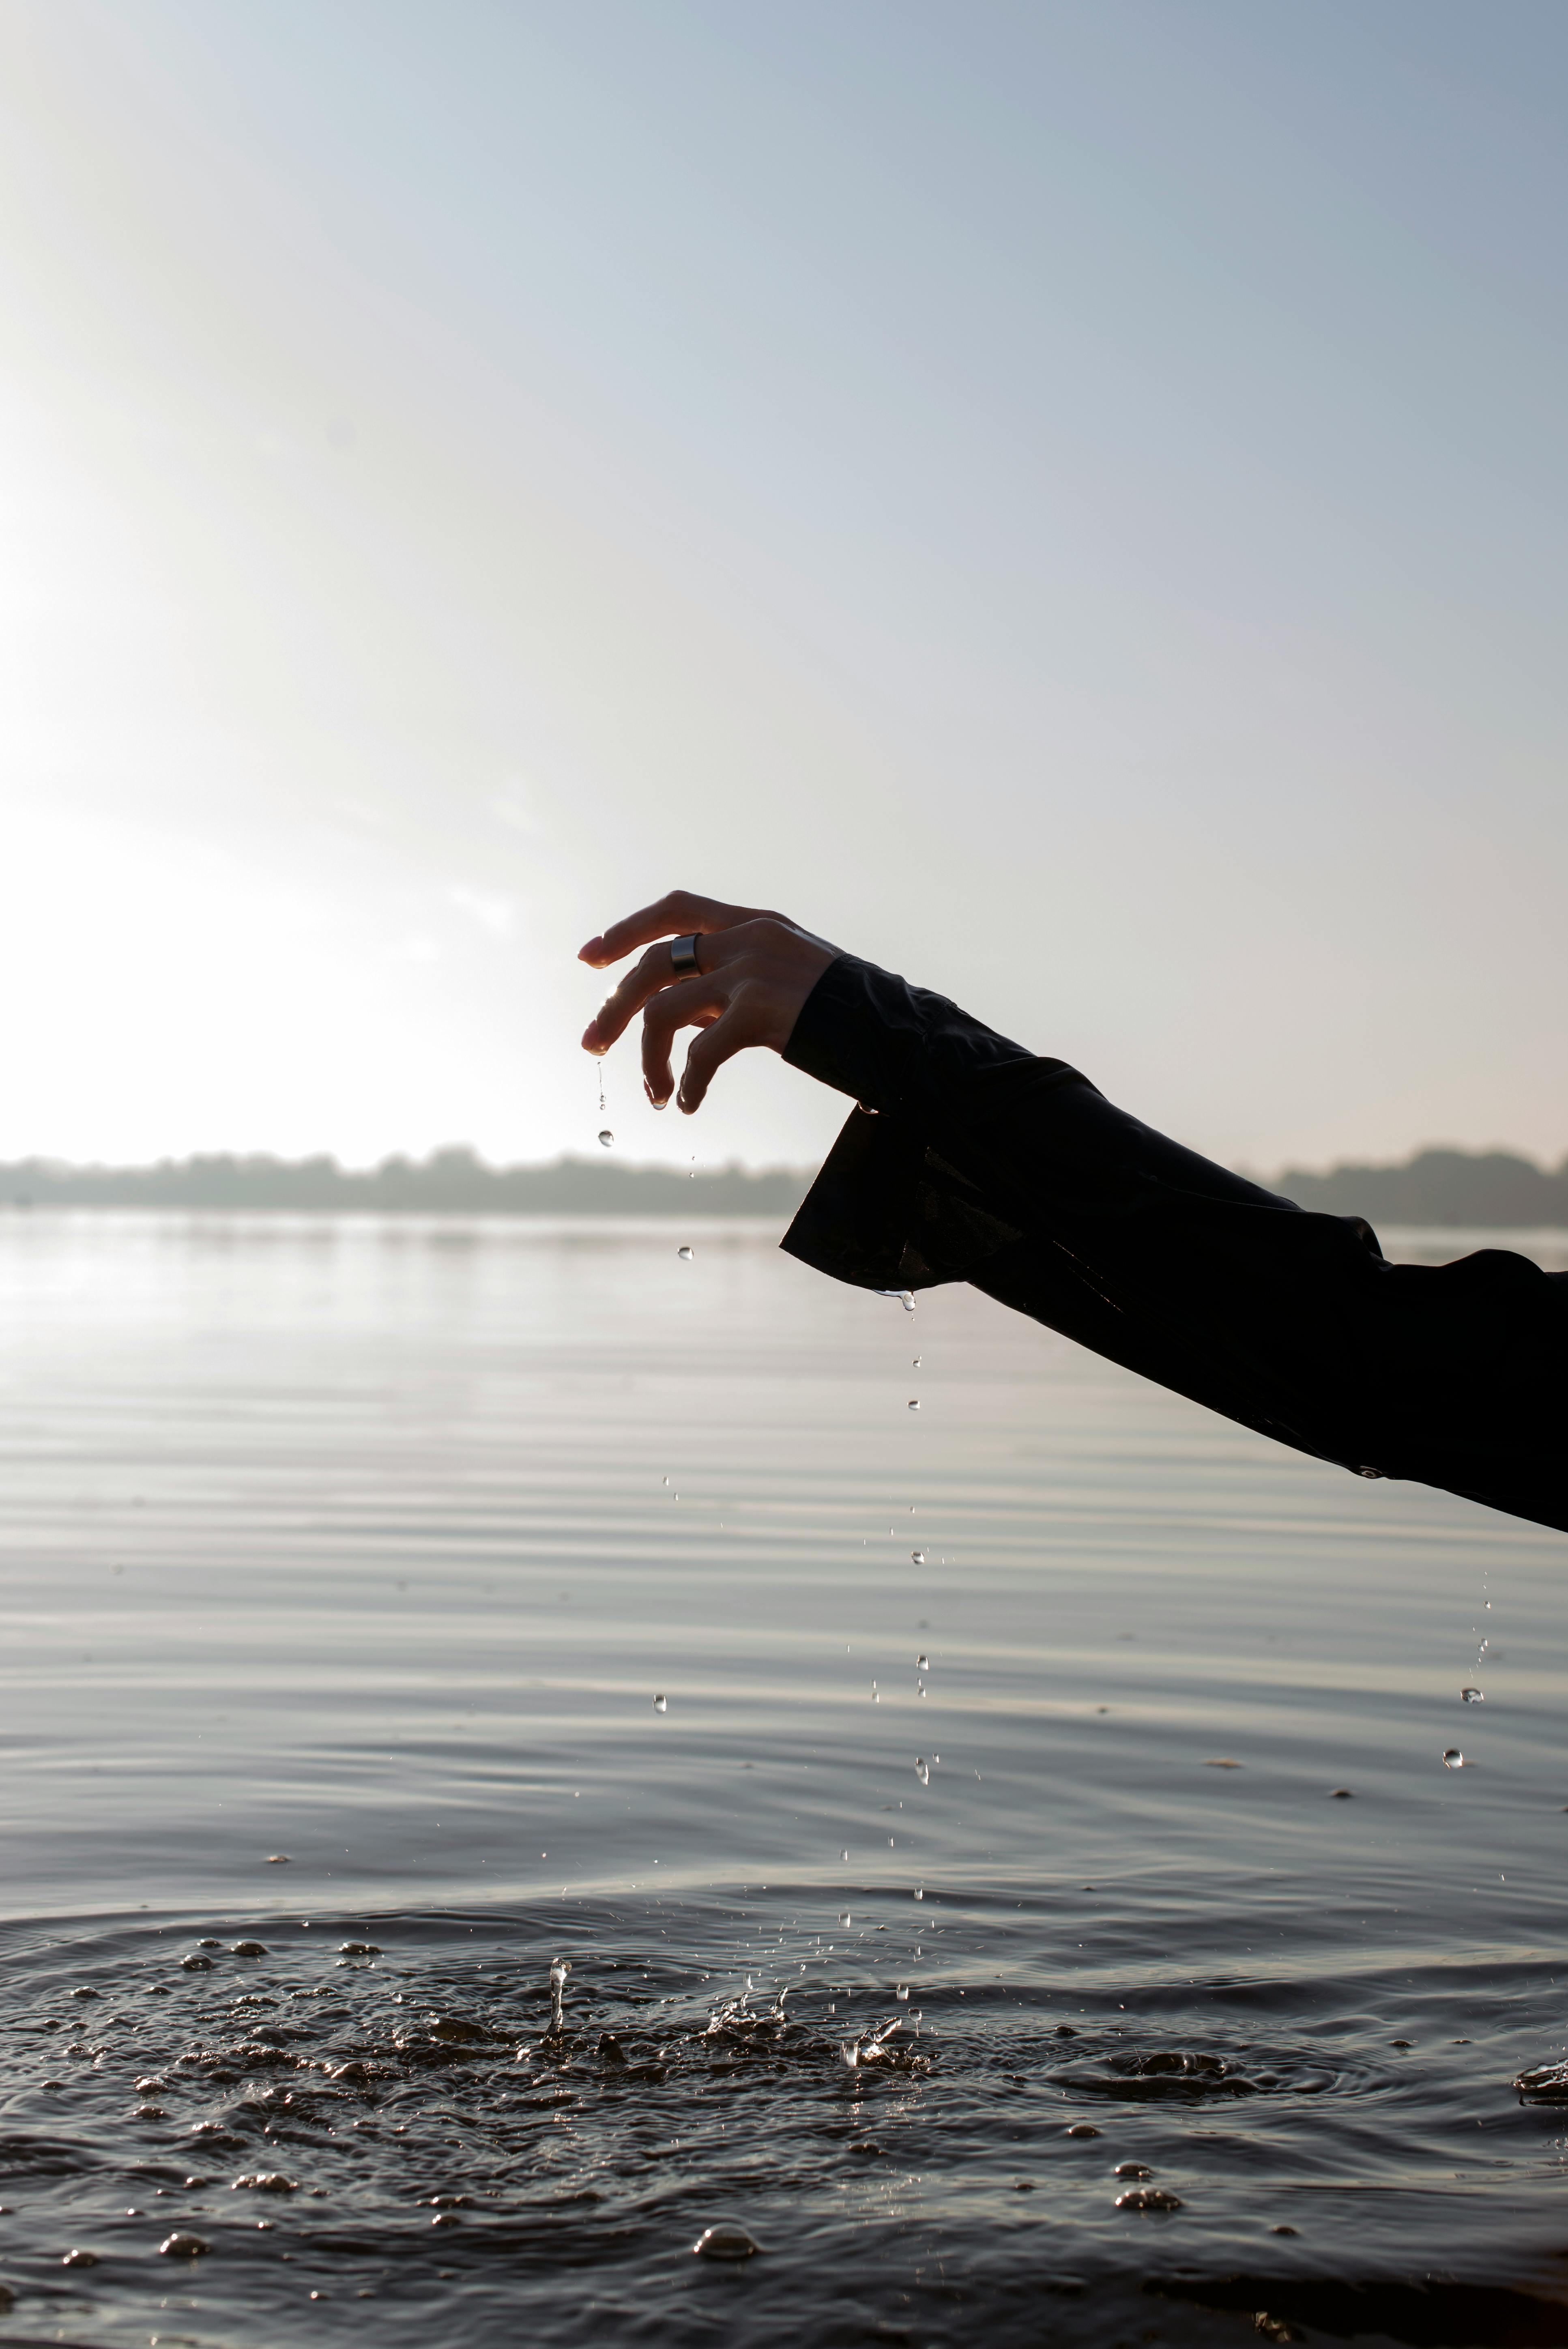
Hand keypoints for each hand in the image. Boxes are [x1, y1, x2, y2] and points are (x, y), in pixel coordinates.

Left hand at [579, 889, 837, 1112]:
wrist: (903, 1032)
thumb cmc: (847, 1016)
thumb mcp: (784, 983)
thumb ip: (731, 986)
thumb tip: (674, 1015)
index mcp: (756, 924)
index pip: (676, 910)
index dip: (626, 931)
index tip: (590, 958)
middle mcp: (750, 938)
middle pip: (654, 963)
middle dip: (614, 1006)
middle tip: (591, 1044)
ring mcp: (754, 971)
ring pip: (663, 1008)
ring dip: (647, 1056)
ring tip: (654, 1092)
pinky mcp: (761, 1009)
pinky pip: (701, 1050)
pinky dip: (689, 1081)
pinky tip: (690, 1104)